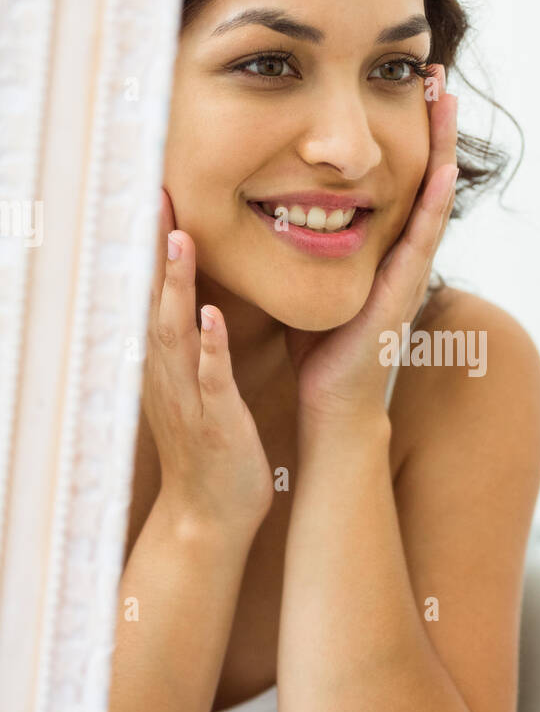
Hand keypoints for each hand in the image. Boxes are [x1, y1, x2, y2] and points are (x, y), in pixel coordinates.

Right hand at [143, 187, 274, 534]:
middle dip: (153, 249)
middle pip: (152, 300)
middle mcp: (167, 373)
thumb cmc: (211, 448)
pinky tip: (211, 317)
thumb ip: (194, 345)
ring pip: (175, 332)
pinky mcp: (215, 420)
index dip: (151, 247)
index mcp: (166, 363)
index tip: (154, 197)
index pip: (152, 294)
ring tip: (179, 240)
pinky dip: (209, 347)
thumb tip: (198, 301)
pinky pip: (210, 379)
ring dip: (175, 287)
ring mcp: (189, 396)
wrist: (209, 516)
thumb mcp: (196, 387)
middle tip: (154, 196)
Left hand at [283, 64, 458, 425]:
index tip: (403, 83)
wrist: (334, 407)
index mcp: (383, 249)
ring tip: (447, 99)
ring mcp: (407, 275)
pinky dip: (434, 204)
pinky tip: (442, 169)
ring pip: (432, 198)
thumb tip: (274, 200)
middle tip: (435, 72)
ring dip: (442, 147)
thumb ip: (304, 244)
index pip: (398, 177)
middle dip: (432, 124)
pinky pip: (421, 243)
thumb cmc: (320, 350)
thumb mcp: (311, 280)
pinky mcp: (401, 296)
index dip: (404, 131)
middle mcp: (402, 255)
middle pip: (424, 176)